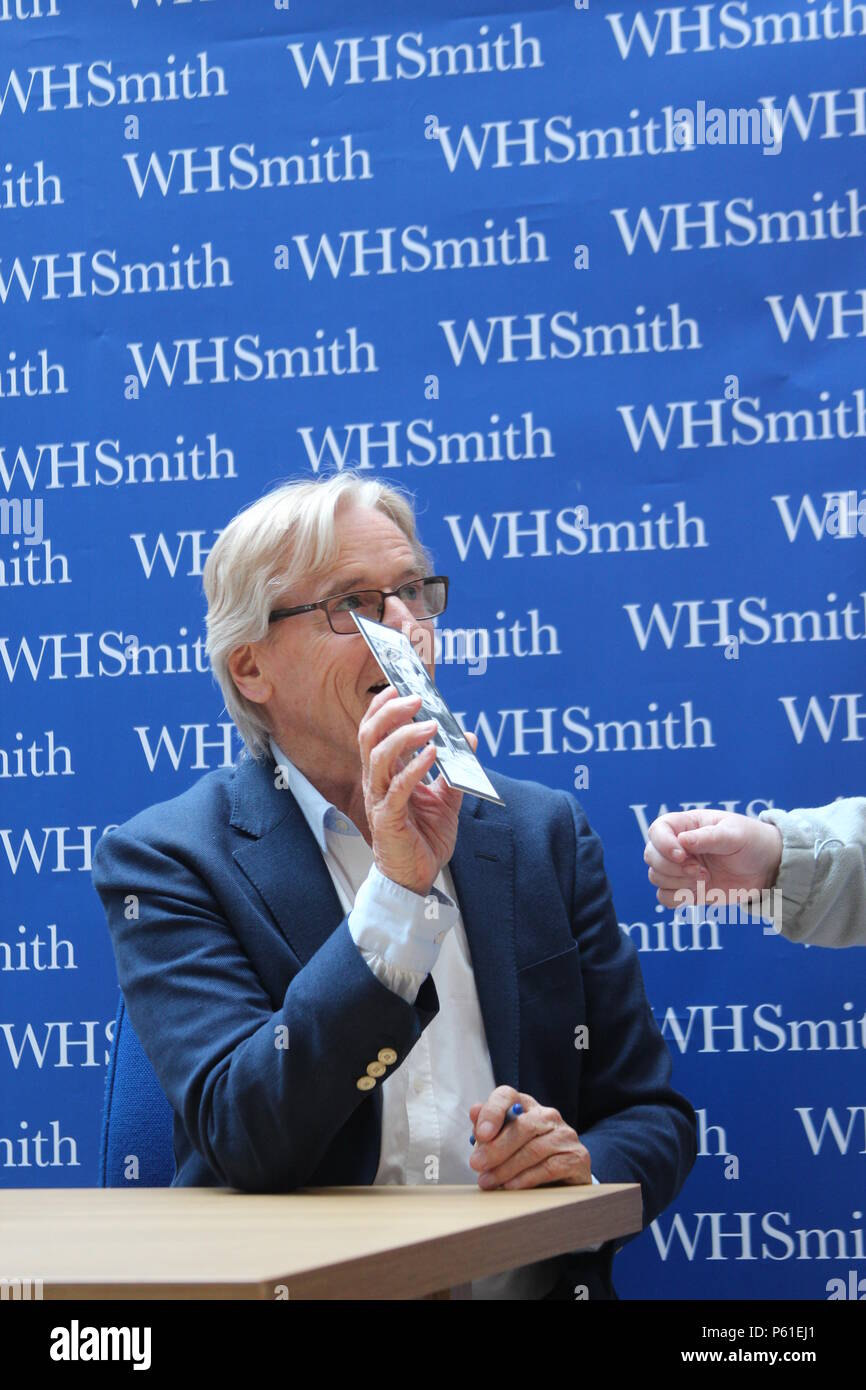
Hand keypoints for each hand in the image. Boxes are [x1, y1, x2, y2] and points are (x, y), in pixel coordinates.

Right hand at [358, 685, 478, 896]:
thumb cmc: (425, 838)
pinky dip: (414, 768)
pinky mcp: (388, 819)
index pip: (374, 731)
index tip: (399, 687)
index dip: (383, 707)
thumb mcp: (446, 798)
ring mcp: (379, 800)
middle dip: (391, 713)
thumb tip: (470, 738)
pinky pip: (397, 789)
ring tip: (430, 726)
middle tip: (417, 699)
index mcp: (386, 773)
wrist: (419, 878)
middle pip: (370, 736)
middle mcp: (377, 782)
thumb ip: (455, 769)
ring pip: (379, 757)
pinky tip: (432, 754)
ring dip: (405, 736)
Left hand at [468, 1086, 590, 1189]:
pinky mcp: (577, 1157)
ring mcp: (565, 1135)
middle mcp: (548, 1116)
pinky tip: (510, 1187)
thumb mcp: (504, 1142)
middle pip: (522, 1126)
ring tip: (488, 1181)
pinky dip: (526, 1179)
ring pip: (534, 1149)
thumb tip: (474, 1111)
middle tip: (477, 1164)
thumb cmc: (526, 1157)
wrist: (563, 1180)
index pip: (508, 1095)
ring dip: (506, 1168)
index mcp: (526, 1105)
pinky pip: (549, 1168)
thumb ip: (487, 1129)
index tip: (480, 1134)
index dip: (493, 1112)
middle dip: (496, 1148)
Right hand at [644, 810, 783, 907]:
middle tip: (701, 872)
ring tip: (705, 879)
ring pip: (656, 877)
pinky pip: (664, 897)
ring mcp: (680, 869)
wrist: (767, 868)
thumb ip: (709, 838)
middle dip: (673, 868)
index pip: (657, 830)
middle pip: (651, 856)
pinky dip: (677, 898)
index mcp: (686, 825)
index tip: (682, 856)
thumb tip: (682, 842)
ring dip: (678, 883)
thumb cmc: (751, 841)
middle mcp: (677, 846)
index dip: (663, 844)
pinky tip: (699, 892)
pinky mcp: (685, 889)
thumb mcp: (734, 834)